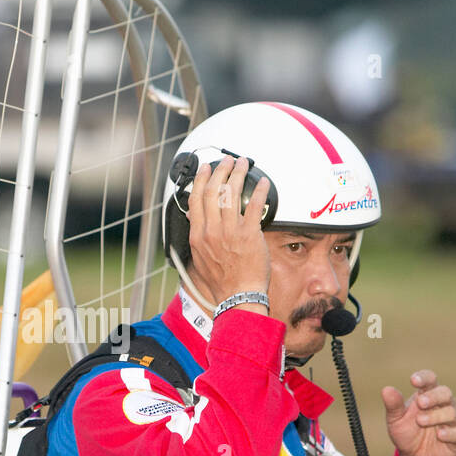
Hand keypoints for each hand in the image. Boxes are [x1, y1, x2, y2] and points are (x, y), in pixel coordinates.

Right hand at [185, 155, 271, 306]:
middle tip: (228, 160)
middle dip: (220, 170)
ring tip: (244, 163)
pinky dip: (258, 191)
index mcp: (198, 234)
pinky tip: (262, 182)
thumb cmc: (222, 280)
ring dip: (238, 174)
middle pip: (213, 190)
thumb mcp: (201, 257)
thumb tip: (193, 217)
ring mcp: (231, 231)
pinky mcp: (250, 234)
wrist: (238, 295)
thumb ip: (197, 234)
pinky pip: (253, 206)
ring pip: (231, 193)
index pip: (196, 198)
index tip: (206, 168)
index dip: (200, 179)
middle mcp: (212, 230)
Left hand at [382, 370, 455, 455]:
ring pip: (451, 412)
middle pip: (445, 392)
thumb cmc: (407, 433)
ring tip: (420, 421)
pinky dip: (449, 432)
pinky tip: (439, 434)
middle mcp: (442, 405)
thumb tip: (386, 390)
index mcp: (426, 396)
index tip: (414, 380)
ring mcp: (451, 421)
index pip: (430, 380)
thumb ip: (393, 405)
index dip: (424, 378)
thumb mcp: (395, 420)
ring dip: (436, 416)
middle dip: (434, 396)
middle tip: (421, 402)